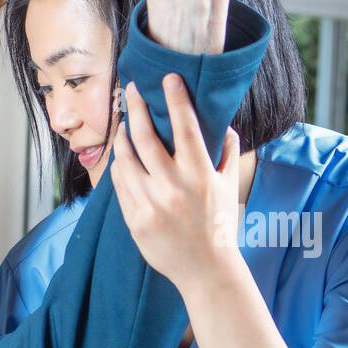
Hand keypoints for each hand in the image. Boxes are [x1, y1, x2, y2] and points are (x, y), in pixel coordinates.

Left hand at [110, 75, 244, 296]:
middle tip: (130, 91)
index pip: (185, 126)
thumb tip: (224, 124)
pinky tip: (120, 157)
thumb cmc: (219, 225)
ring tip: (124, 124)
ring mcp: (150, 203)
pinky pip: (120, 185)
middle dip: (136, 108)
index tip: (167, 78)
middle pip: (146, 136)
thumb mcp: (228, 186)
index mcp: (199, 173)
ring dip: (122, 137)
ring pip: (126, 159)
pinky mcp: (134, 220)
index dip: (175, 98)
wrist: (205, 269)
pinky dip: (119, 167)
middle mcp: (172, 185)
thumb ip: (226, 153)